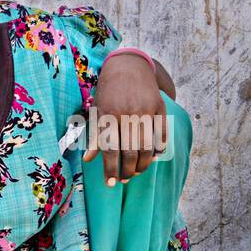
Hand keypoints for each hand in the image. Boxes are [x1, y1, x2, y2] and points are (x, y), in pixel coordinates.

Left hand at [86, 53, 167, 184]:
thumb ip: (95, 136)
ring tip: (137, 172)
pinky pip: (162, 133)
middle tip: (125, 179)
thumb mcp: (97, 112)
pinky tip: (153, 158)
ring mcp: (146, 111)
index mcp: (109, 117)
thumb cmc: (108, 93)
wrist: (128, 67)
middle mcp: (128, 114)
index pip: (110, 150)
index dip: (110, 169)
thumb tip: (88, 160)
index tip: (111, 183)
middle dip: (128, 170)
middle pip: (130, 152)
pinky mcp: (159, 108)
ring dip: (143, 164)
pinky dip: (159, 148)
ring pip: (147, 146)